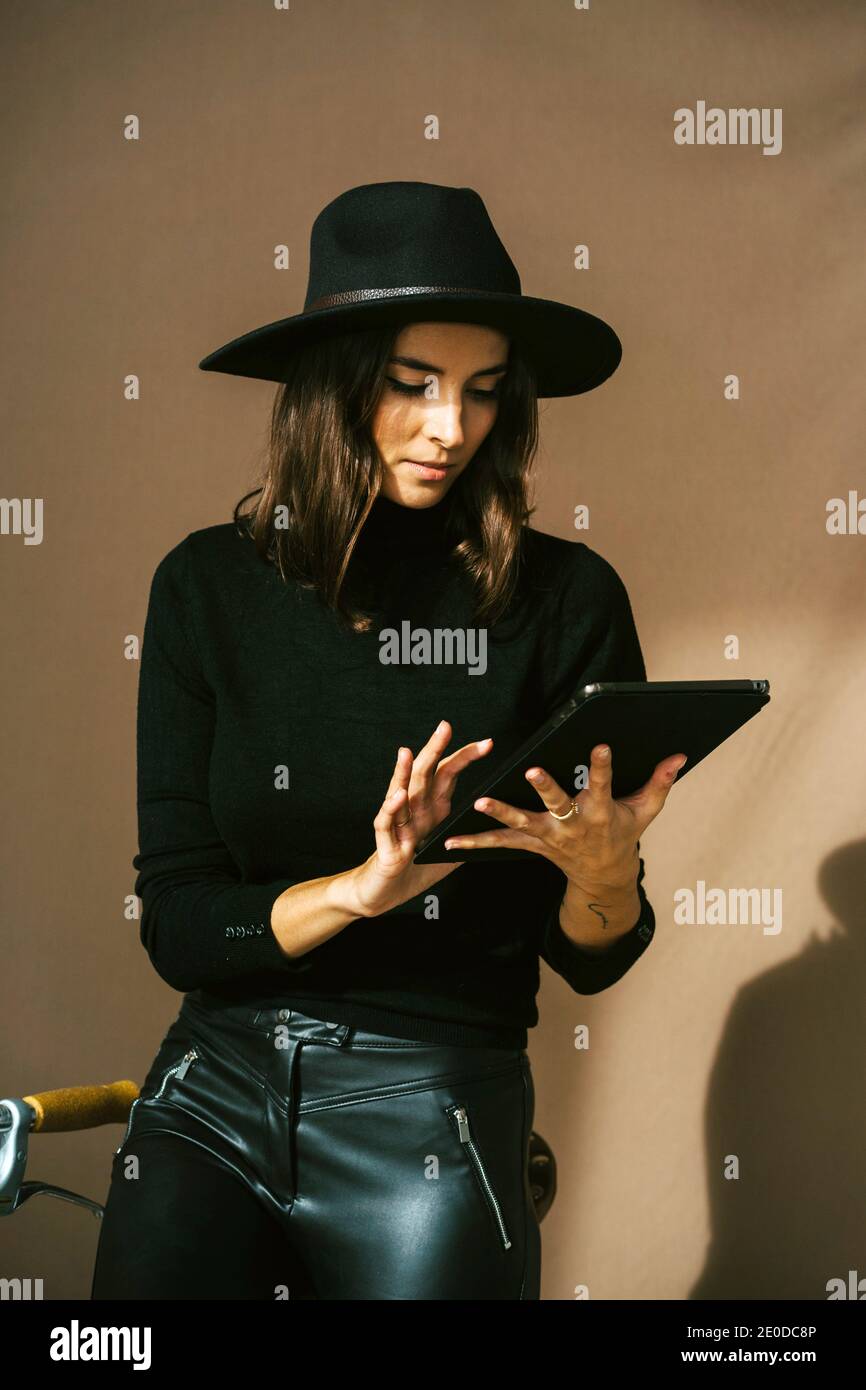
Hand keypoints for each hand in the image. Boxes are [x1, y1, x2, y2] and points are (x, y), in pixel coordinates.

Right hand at [349, 720, 494, 917]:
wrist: (381, 895)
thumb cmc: (413, 871)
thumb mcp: (449, 855)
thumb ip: (467, 841)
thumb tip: (495, 832)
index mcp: (432, 810)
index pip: (448, 775)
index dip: (465, 758)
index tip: (487, 743)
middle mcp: (414, 811)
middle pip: (423, 775)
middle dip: (434, 750)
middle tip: (445, 727)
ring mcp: (398, 827)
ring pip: (399, 794)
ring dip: (403, 773)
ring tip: (408, 751)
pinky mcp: (386, 847)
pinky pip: (386, 824)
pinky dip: (391, 808)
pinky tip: (399, 795)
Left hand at [443, 744, 687, 891]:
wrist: (604, 876)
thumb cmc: (624, 834)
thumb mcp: (646, 811)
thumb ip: (661, 782)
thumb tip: (680, 756)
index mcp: (599, 813)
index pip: (601, 784)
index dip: (600, 766)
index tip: (599, 746)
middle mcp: (571, 825)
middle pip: (556, 804)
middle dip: (544, 787)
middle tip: (530, 770)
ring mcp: (549, 836)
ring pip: (521, 824)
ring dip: (500, 813)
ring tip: (480, 802)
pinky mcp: (531, 844)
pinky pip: (500, 844)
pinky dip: (475, 842)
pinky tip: (450, 841)